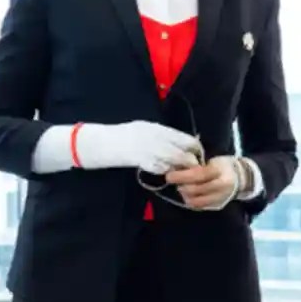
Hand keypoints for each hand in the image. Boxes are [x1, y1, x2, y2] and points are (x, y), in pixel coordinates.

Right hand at [76, 120, 201, 173]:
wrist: (103, 142)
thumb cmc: (123, 134)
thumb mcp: (144, 128)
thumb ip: (162, 134)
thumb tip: (179, 141)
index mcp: (157, 128)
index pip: (184, 138)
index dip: (194, 147)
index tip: (197, 153)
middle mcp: (155, 138)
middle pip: (181, 152)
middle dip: (191, 161)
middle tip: (195, 168)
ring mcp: (148, 150)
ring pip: (172, 161)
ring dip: (180, 168)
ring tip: (183, 172)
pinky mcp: (141, 162)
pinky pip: (159, 168)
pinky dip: (165, 171)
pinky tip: (166, 173)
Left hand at [165, 156, 238, 209]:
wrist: (241, 178)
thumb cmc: (222, 166)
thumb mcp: (212, 161)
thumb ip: (197, 166)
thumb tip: (178, 169)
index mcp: (219, 171)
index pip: (198, 175)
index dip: (182, 176)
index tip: (169, 176)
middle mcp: (221, 187)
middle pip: (196, 190)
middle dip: (181, 186)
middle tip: (174, 180)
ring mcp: (220, 198)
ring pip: (196, 201)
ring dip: (185, 195)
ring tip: (182, 188)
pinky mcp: (218, 206)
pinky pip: (200, 207)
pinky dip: (191, 201)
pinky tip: (188, 195)